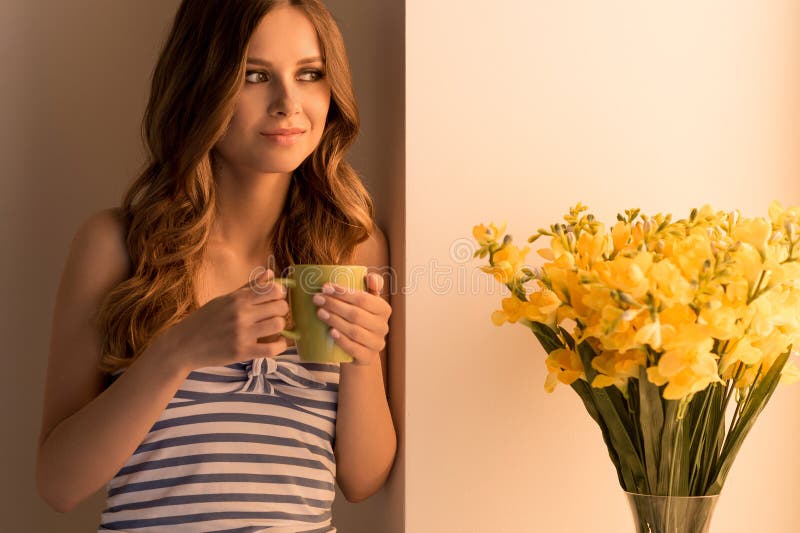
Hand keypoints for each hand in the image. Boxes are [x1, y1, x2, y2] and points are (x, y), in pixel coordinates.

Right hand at [153, 268, 289, 371]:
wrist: (183, 345)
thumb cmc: (204, 320)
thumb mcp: (225, 299)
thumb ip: (249, 287)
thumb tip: (270, 273)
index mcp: (238, 298)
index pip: (273, 289)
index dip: (279, 294)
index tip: (275, 300)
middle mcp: (242, 313)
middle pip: (280, 307)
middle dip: (281, 311)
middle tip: (274, 316)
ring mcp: (242, 333)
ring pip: (278, 325)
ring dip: (280, 328)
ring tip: (272, 330)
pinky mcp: (243, 352)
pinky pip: (272, 348)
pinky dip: (280, 346)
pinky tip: (276, 344)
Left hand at [311, 272, 391, 365]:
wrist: (360, 352)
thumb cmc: (360, 321)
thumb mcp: (366, 303)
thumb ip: (369, 288)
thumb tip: (370, 277)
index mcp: (384, 309)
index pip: (363, 299)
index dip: (344, 292)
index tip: (325, 287)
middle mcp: (383, 327)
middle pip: (356, 314)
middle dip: (335, 305)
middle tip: (317, 299)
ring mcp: (376, 343)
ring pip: (354, 331)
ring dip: (335, 320)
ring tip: (320, 313)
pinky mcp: (368, 358)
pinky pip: (354, 349)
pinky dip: (342, 340)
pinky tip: (331, 332)